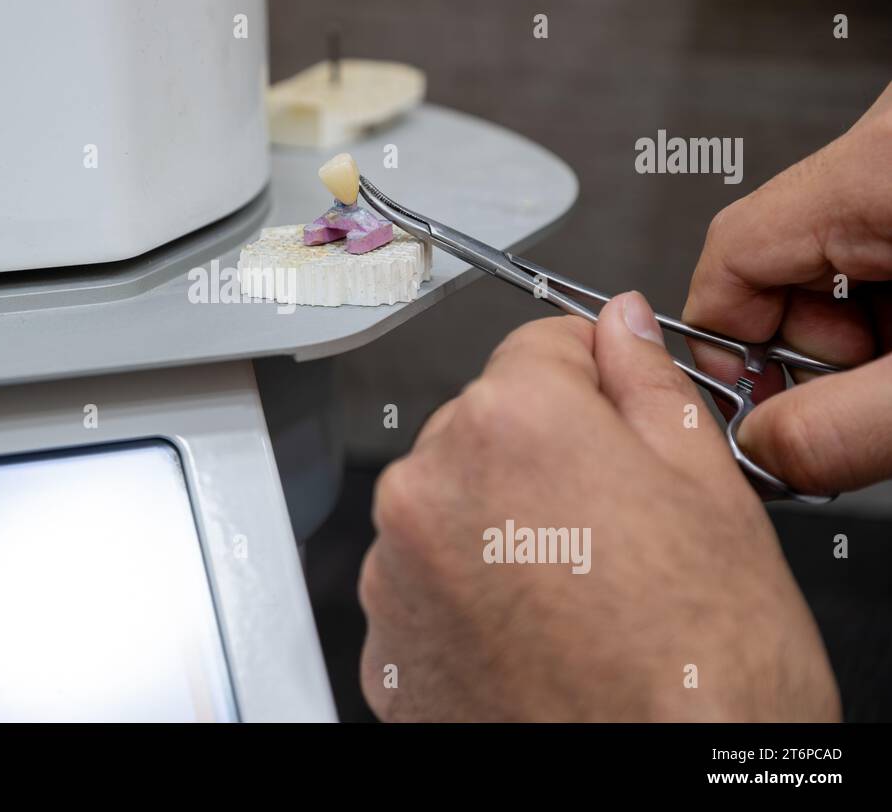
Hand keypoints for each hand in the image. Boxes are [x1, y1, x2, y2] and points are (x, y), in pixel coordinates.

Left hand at [359, 294, 838, 720]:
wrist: (661, 791)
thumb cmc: (703, 672)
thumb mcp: (711, 496)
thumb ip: (650, 388)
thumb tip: (619, 327)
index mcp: (510, 425)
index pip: (537, 348)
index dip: (591, 379)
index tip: (612, 410)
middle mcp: (428, 488)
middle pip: (482, 427)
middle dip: (540, 457)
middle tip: (613, 525)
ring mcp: (393, 572)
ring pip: (448, 506)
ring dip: (497, 526)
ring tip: (576, 593)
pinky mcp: (382, 645)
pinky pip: (422, 583)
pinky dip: (466, 595)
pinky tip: (530, 633)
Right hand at [683, 82, 891, 494]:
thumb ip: (847, 429)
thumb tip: (764, 452)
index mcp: (881, 168)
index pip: (730, 253)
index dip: (727, 341)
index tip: (760, 401)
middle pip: (780, 257)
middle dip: (813, 345)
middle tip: (867, 397)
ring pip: (836, 253)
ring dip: (863, 329)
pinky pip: (882, 236)